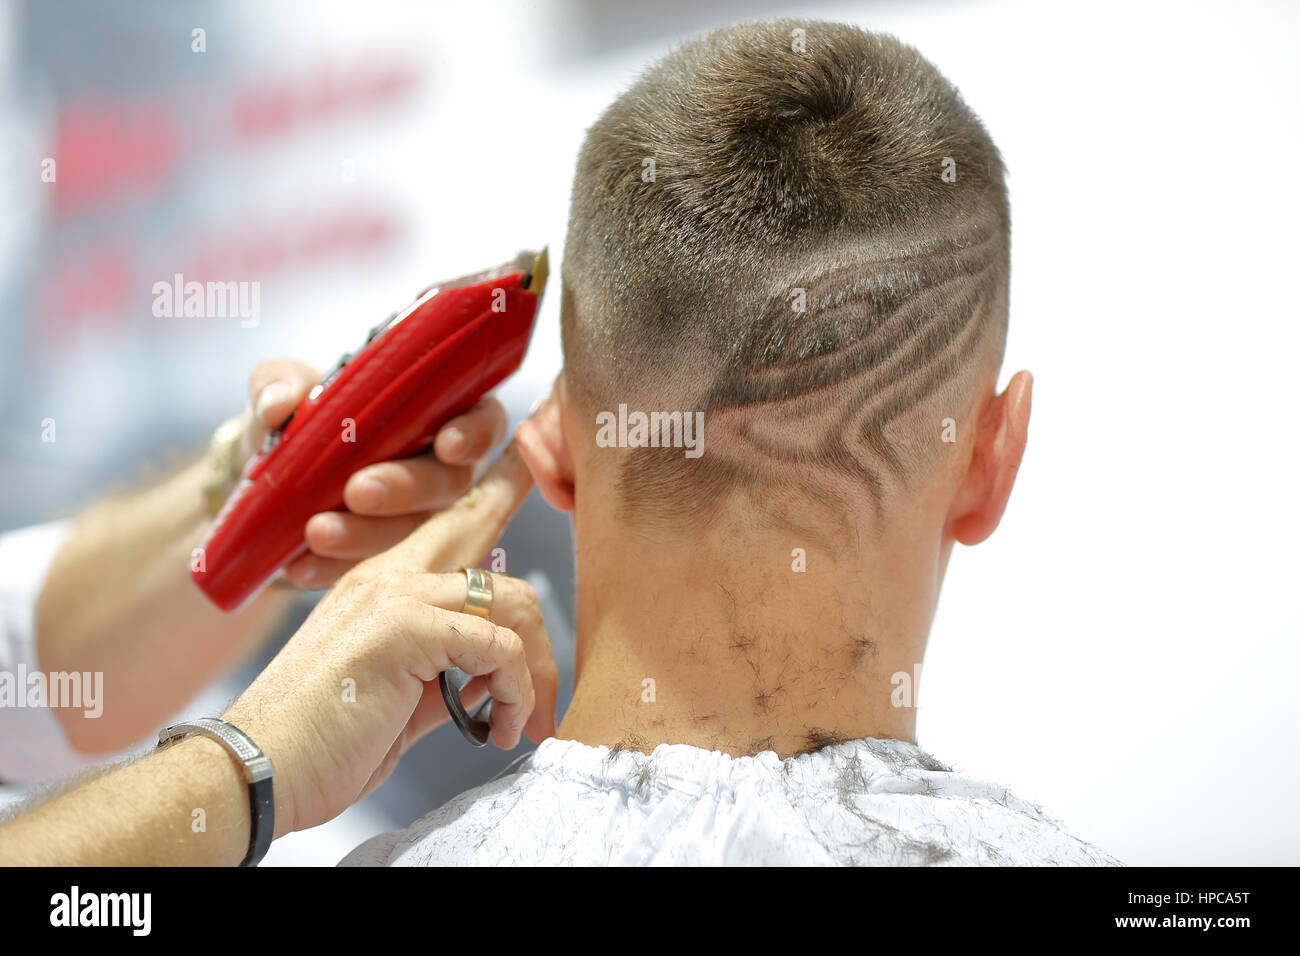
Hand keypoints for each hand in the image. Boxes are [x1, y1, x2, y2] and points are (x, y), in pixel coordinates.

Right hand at [222, 440, 557, 836]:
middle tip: (548, 703)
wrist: (256, 775)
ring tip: (521, 724)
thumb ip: (444, 676)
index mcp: (383, 582)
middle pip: (501, 568)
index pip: (455, 519)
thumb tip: (491, 683)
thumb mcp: (395, 700)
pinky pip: (498, 646)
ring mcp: (396, 593)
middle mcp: (390, 574)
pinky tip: (496, 729)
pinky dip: (513, 693)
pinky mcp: (406, 626)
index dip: (501, 486)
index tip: (532, 466)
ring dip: (534, 671)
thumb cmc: (318, 744)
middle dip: (540, 636)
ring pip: (510, 602)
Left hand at [242, 359, 508, 588]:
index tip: (447, 443)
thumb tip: (281, 403)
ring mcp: (418, 520)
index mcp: (436, 414)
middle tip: (359, 491)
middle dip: (406, 488)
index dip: (474, 433)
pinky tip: (299, 566)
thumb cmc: (294, 421)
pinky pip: (372, 570)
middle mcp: (439, 470)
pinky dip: (333, 569)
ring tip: (317, 532)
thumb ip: (279, 384)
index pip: (483, 421)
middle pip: (448, 483)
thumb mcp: (280, 390)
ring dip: (366, 535)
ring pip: (413, 533)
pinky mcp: (387, 560)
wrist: (261, 480)